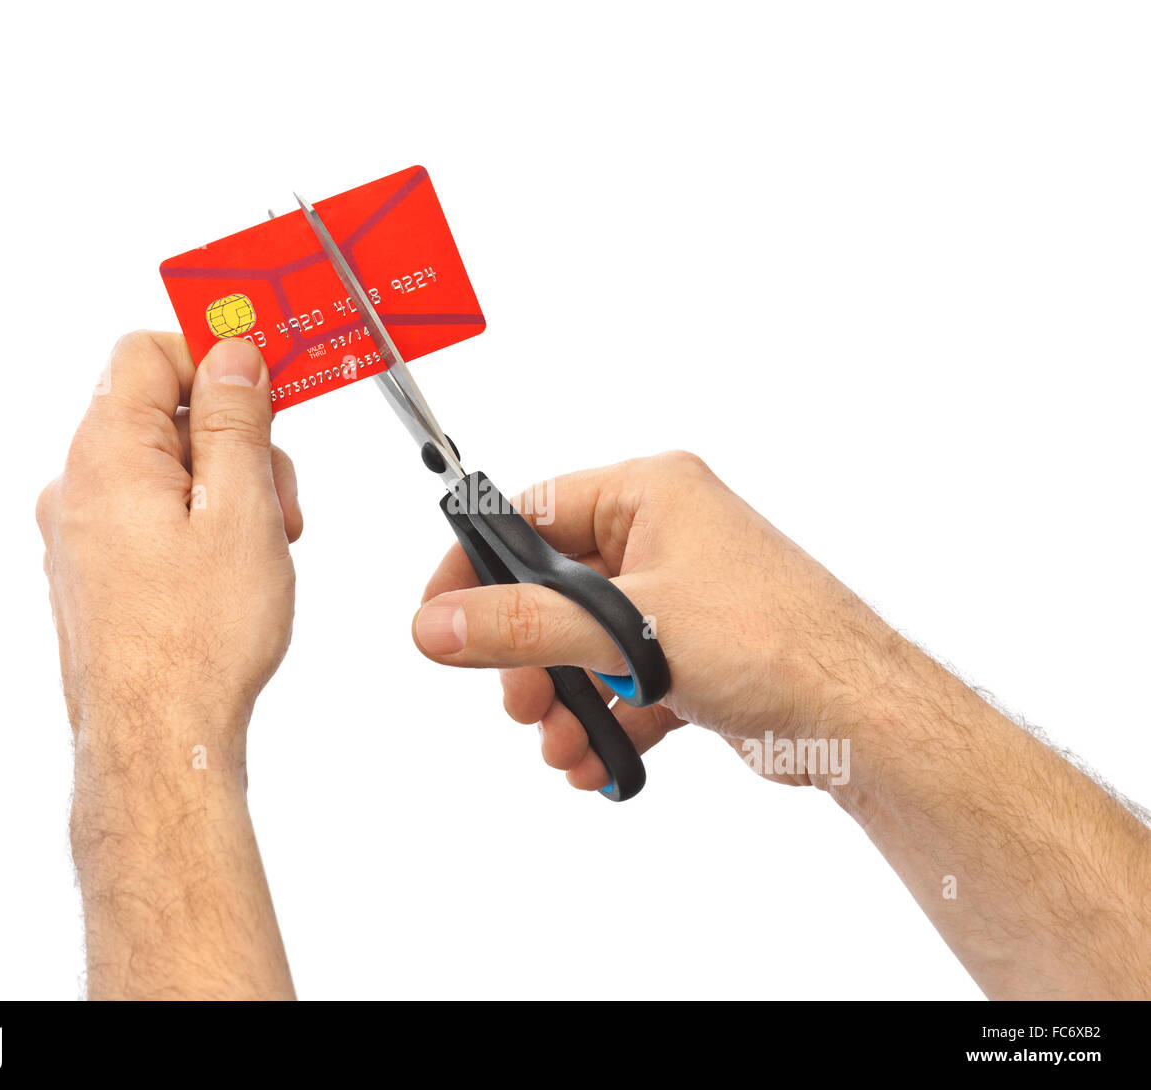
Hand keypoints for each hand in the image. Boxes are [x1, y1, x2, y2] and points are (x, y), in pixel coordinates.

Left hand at [37, 332, 301, 770]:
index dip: (216, 357)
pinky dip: (200, 524)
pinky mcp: (95, 570)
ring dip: (225, 488)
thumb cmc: (198, 642)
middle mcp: (79, 485)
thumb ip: (236, 419)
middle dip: (234, 439)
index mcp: (108, 453)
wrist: (159, 740)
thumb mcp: (242, 509)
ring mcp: (81, 532)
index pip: (149, 352)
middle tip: (277, 497)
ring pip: (164, 468)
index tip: (269, 381)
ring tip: (263, 547)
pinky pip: (151, 515)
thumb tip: (232, 356)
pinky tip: (233, 571)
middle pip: (163, 413)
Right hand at [412, 451, 896, 790]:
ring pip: (585, 645)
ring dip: (565, 701)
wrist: (862, 720)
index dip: (479, 568)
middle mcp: (664, 535)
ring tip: (564, 747)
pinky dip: (605, 721)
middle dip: (530, 658)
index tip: (442, 619)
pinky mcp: (693, 652)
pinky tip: (601, 761)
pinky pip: (623, 681)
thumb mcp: (626, 629)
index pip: (531, 514)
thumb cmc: (774, 643)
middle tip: (520, 704)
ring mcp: (679, 596)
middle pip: (553, 590)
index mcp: (650, 492)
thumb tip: (436, 626)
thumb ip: (521, 626)